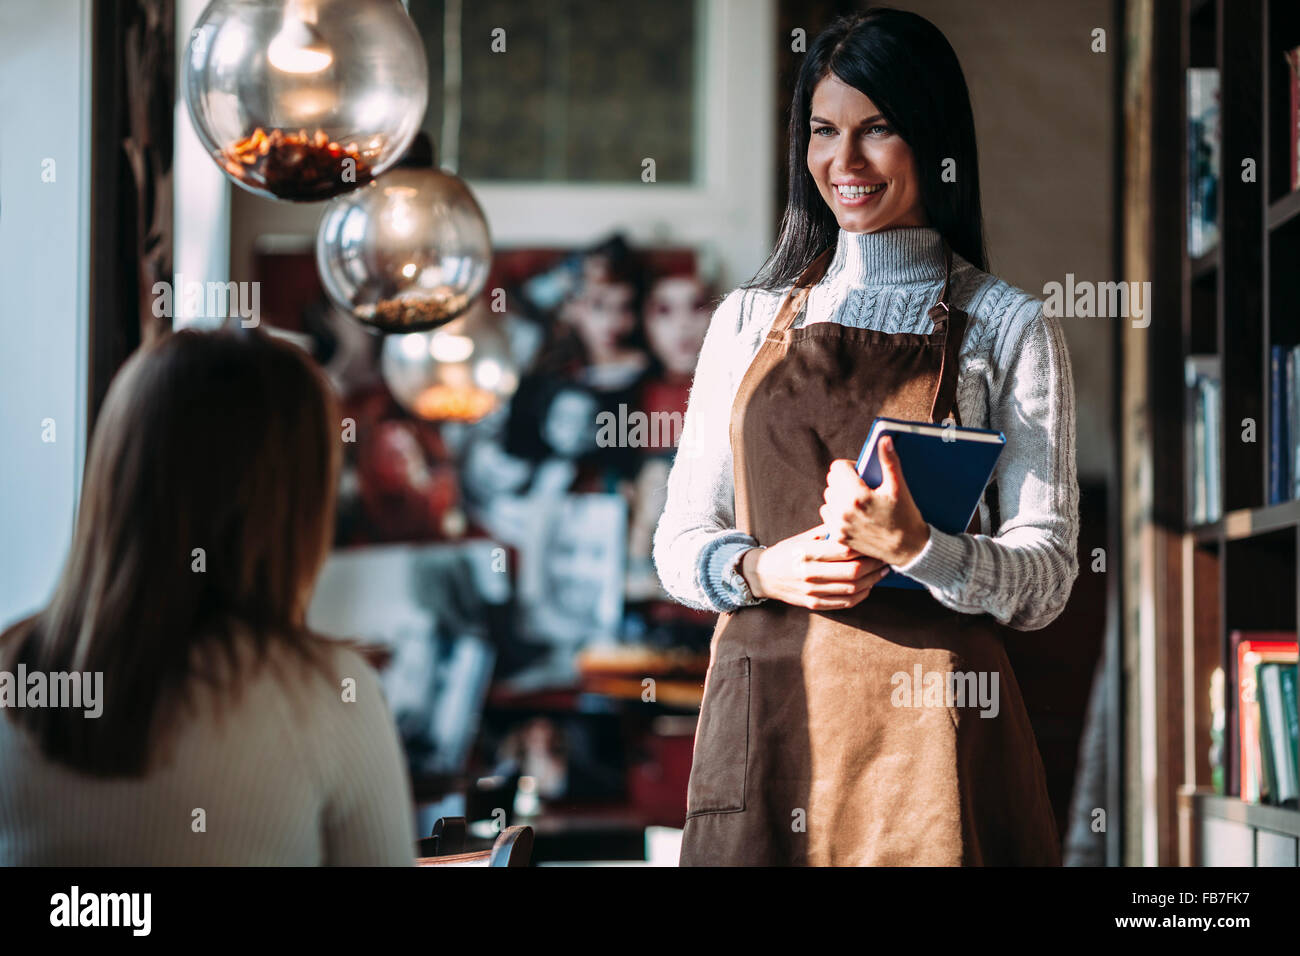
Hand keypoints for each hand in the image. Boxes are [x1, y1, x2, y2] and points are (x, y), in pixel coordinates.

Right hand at [740, 525, 890, 610]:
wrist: (762, 576)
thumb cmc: (785, 552)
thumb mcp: (802, 537)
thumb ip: (827, 532)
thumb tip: (853, 523)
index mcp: (806, 552)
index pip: (844, 550)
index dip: (865, 547)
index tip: (876, 542)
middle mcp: (808, 572)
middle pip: (852, 571)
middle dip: (874, 565)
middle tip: (885, 558)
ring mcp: (811, 591)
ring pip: (852, 589)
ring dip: (872, 581)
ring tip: (882, 572)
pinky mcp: (813, 603)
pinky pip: (844, 603)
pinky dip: (861, 596)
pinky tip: (868, 586)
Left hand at [818, 436, 930, 565]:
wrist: (908, 548)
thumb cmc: (905, 516)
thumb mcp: (898, 487)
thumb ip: (889, 461)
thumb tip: (884, 440)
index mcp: (857, 495)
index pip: (837, 467)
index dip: (850, 466)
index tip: (862, 472)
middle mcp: (844, 511)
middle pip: (831, 481)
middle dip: (844, 480)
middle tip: (863, 487)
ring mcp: (839, 525)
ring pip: (828, 497)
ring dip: (839, 495)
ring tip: (858, 501)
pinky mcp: (838, 536)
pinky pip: (827, 514)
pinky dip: (836, 511)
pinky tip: (853, 514)